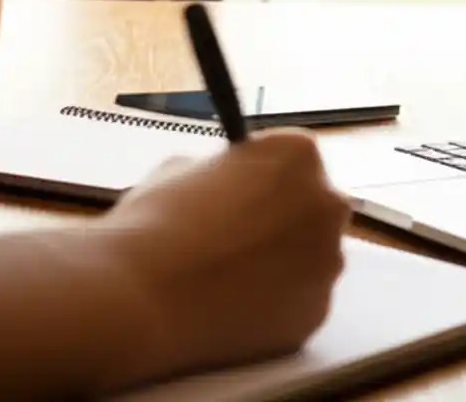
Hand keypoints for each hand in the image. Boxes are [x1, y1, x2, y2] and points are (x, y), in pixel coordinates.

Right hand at [92, 129, 350, 391]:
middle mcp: (326, 203)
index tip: (243, 193)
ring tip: (227, 276)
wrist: (137, 298)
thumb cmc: (153, 225)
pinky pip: (301, 301)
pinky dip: (276, 304)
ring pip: (312, 258)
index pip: (294, 160)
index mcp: (298, 154)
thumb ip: (224, 171)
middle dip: (284, 220)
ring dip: (283, 263)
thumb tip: (230, 184)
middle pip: (313, 208)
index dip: (264, 177)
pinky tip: (234, 306)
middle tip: (239, 237)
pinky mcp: (317, 311)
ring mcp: (328, 261)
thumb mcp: (182, 168)